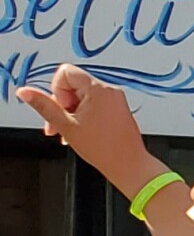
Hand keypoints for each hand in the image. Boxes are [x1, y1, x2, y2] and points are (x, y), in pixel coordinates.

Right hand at [17, 65, 158, 192]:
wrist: (127, 164)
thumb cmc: (103, 148)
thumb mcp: (65, 125)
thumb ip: (43, 105)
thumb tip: (25, 92)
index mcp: (99, 89)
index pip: (66, 72)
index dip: (57, 90)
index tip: (62, 109)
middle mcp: (109, 90)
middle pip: (72, 85)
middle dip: (61, 105)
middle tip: (60, 124)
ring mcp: (115, 98)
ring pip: (81, 96)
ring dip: (69, 112)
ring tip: (68, 132)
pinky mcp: (117, 107)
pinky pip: (93, 103)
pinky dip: (82, 115)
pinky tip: (79, 131)